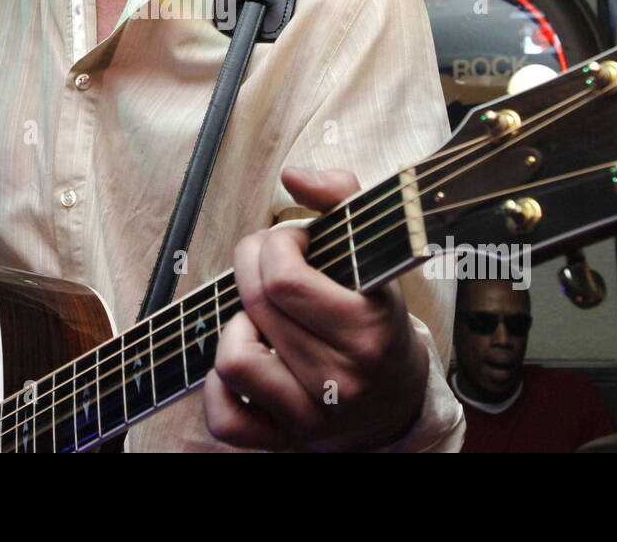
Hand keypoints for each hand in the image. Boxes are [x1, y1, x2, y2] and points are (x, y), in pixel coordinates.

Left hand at [203, 167, 427, 450]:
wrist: (397, 401)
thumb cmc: (377, 315)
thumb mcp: (377, 253)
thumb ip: (343, 196)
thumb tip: (292, 175)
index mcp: (368, 330)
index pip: (284, 278)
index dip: (276, 244)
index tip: (294, 240)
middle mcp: (340, 379)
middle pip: (256, 304)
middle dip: (252, 265)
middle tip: (270, 262)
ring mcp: (309, 415)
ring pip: (234, 359)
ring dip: (237, 325)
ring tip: (261, 316)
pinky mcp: (282, 442)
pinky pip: (225, 419)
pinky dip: (219, 386)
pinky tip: (247, 357)